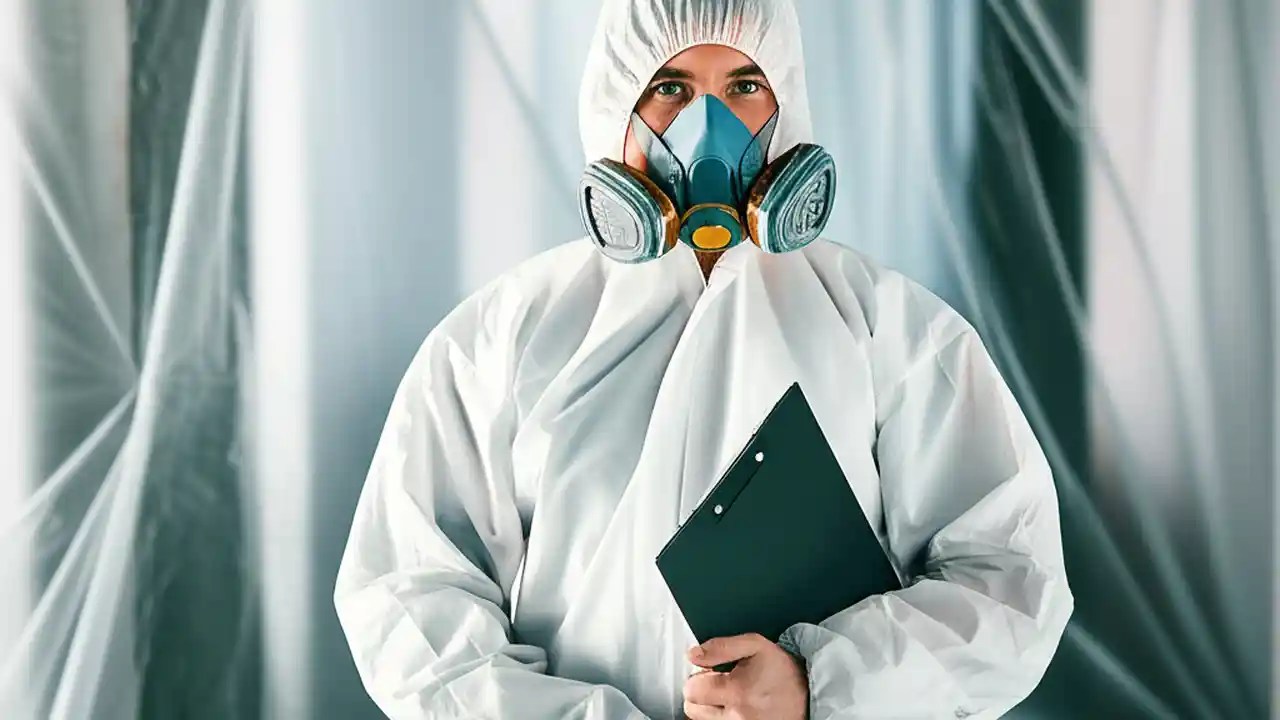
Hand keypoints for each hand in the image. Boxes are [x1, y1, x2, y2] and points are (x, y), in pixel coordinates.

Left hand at [681, 633, 807, 719]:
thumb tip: (694, 654)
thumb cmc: (783, 671)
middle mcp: (736, 717)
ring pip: (702, 719)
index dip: (698, 676)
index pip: (692, 689)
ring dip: (708, 707)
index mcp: (737, 692)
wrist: (808, 696)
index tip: (709, 671)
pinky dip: (721, 716)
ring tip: (728, 696)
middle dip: (700, 693)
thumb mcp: (755, 645)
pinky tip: (734, 707)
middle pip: (692, 708)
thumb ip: (721, 647)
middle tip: (717, 683)